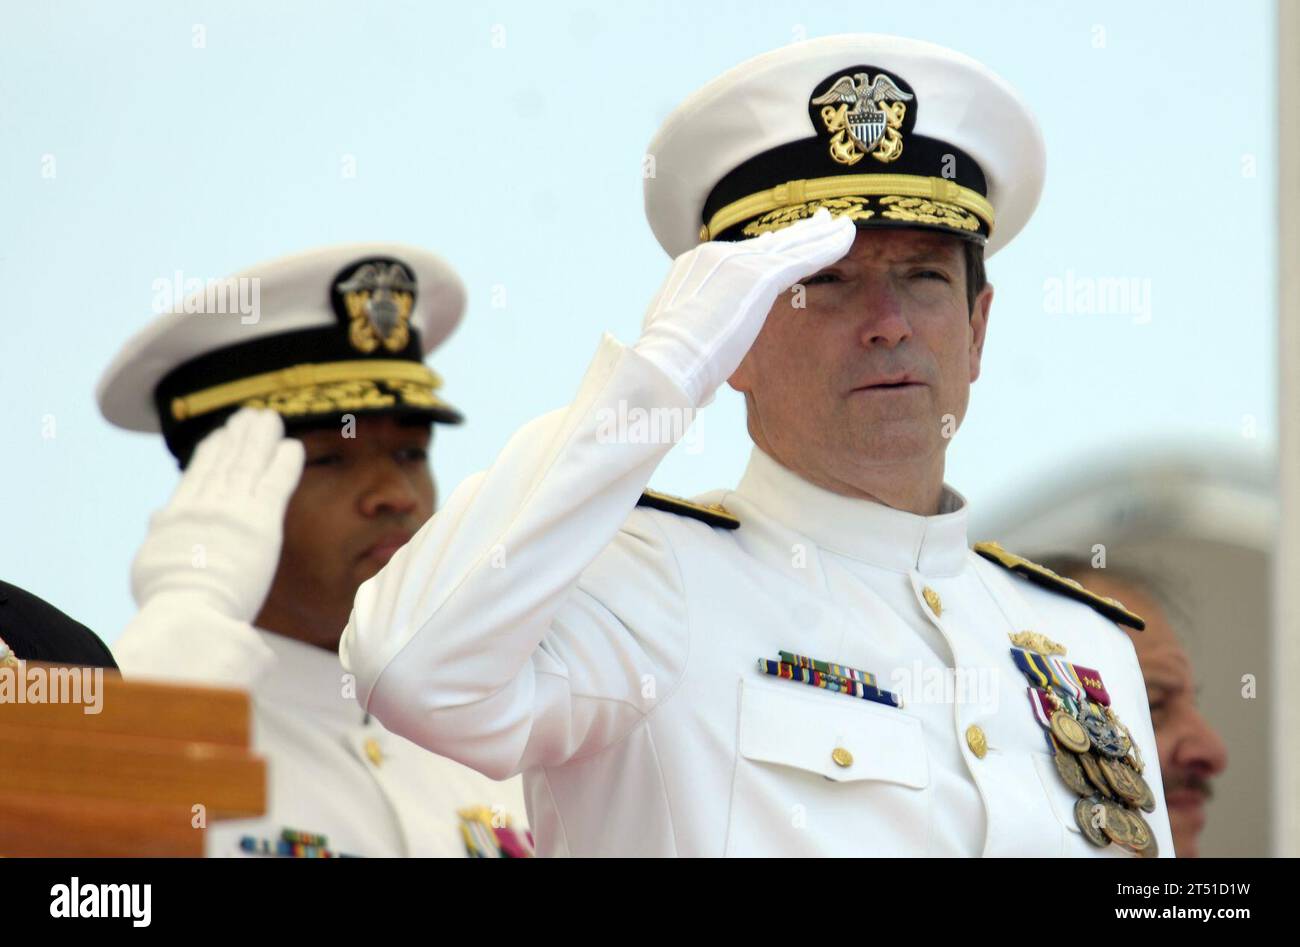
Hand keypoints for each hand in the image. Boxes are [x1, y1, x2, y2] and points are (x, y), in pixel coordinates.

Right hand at [130, 408, 304, 621]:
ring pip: (249, 463)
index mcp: (177, 516)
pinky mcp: (260, 521)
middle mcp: (204, 505)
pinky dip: (284, 462)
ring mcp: (233, 510)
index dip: (211, 451)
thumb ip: (161, 532)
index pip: (198, 475)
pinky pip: (276, 483)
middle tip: (249, 416)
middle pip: (225, 461)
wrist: (188, 610)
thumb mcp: (150, 561)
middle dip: (238, 436)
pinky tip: (292, 446)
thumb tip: (156, 515)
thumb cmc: (168, 599)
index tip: (220, 436)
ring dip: (260, 438)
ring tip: (268, 418)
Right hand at [632, 209, 855, 405]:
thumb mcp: (675, 344)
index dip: (769, 250)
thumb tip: (703, 373)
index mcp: (693, 269)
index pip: (741, 256)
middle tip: (821, 221)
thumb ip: (693, 341)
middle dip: (796, 233)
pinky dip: (827, 246)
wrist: (666, 364)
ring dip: (818, 235)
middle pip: (767, 243)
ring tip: (842, 226)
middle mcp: (715, 256)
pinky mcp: (758, 277)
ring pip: (789, 245)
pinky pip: (802, 257)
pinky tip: (846, 238)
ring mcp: (736, 263)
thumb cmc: (667, 368)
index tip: (786, 244)